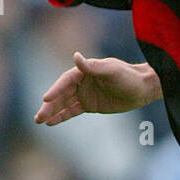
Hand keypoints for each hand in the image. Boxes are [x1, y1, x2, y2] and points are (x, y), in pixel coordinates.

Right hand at [35, 52, 162, 124]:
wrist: (141, 89)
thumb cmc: (128, 77)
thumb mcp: (111, 71)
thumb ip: (93, 66)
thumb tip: (75, 56)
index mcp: (84, 71)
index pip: (65, 81)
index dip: (55, 90)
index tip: (46, 98)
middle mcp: (81, 82)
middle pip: (61, 94)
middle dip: (49, 105)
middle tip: (38, 116)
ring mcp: (84, 94)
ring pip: (64, 104)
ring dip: (52, 112)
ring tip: (39, 121)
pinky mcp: (89, 105)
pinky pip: (72, 111)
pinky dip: (62, 116)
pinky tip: (51, 123)